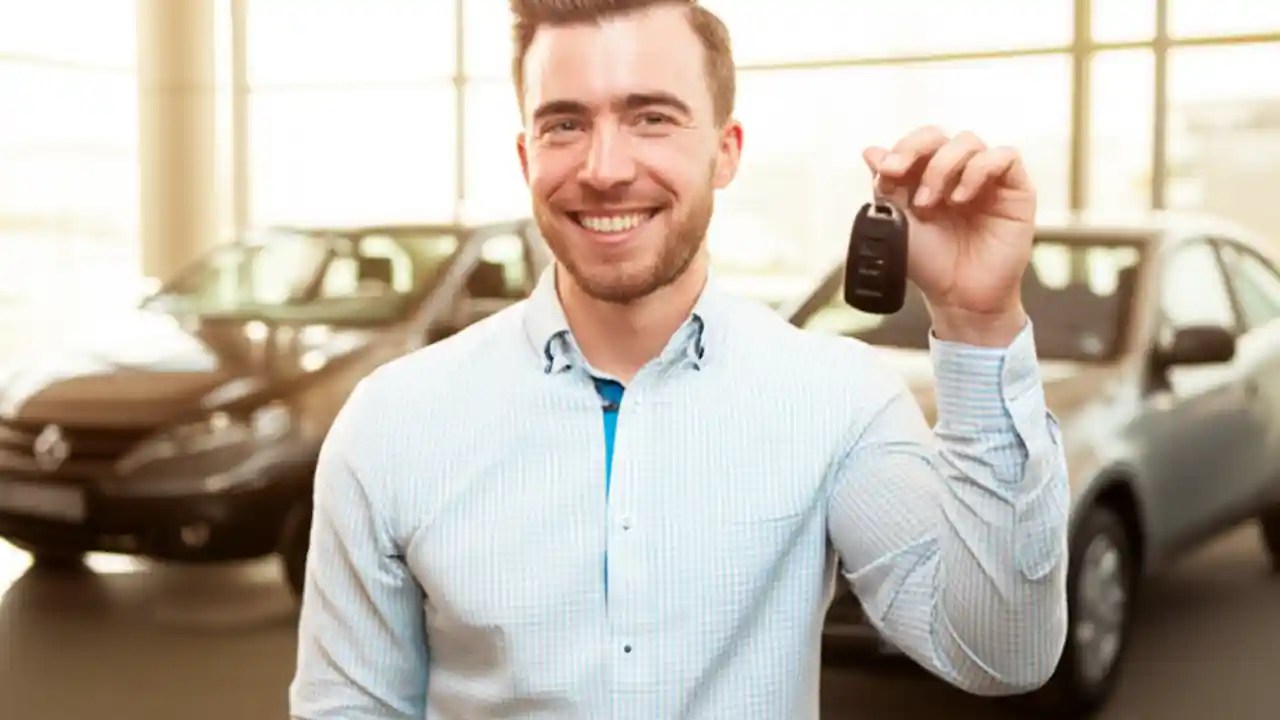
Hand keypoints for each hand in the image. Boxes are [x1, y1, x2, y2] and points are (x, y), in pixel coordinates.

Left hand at [863, 126, 1034, 345]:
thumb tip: (870, 150)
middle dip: (916, 151)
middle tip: (900, 176)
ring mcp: (987, 178)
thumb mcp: (898, 222)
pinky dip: (978, 170)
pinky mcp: (1015, 188)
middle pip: (940, 135)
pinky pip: (1005, 156)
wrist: (958, 295)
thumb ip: (886, 186)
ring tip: (930, 202)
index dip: (901, 149)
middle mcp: (958, 171)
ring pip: (969, 141)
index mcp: (928, 175)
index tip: (886, 170)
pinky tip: (961, 197)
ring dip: (942, 167)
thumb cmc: (930, 262)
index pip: (918, 142)